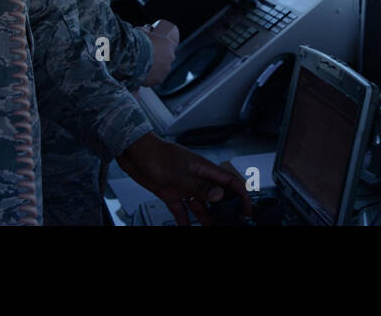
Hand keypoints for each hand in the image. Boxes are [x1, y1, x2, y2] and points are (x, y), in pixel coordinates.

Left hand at [115, 133, 250, 224]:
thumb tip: (219, 196)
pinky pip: (182, 211)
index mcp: (204, 169)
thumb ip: (199, 187)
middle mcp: (197, 178)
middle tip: (229, 224)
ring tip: (213, 228)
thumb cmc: (156, 154)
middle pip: (218, 196)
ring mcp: (185, 186)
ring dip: (207, 218)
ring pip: (201, 206)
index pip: (230, 182)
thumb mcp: (179, 174)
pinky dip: (185, 221)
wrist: (134, 152)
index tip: (246, 210)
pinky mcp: (171, 193)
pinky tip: (188, 228)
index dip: (242, 195)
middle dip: (225, 210)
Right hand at [141, 20, 178, 86]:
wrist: (132, 58)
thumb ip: (144, 31)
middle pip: (166, 58)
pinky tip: (145, 76)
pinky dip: (152, 78)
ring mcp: (166, 69)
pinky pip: (157, 79)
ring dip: (156, 69)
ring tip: (145, 68)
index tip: (155, 49)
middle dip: (159, 59)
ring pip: (162, 69)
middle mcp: (170, 56)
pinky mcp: (160, 79)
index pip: (169, 45)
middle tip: (148, 59)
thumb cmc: (137, 44)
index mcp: (168, 43)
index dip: (161, 47)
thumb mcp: (142, 33)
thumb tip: (145, 29)